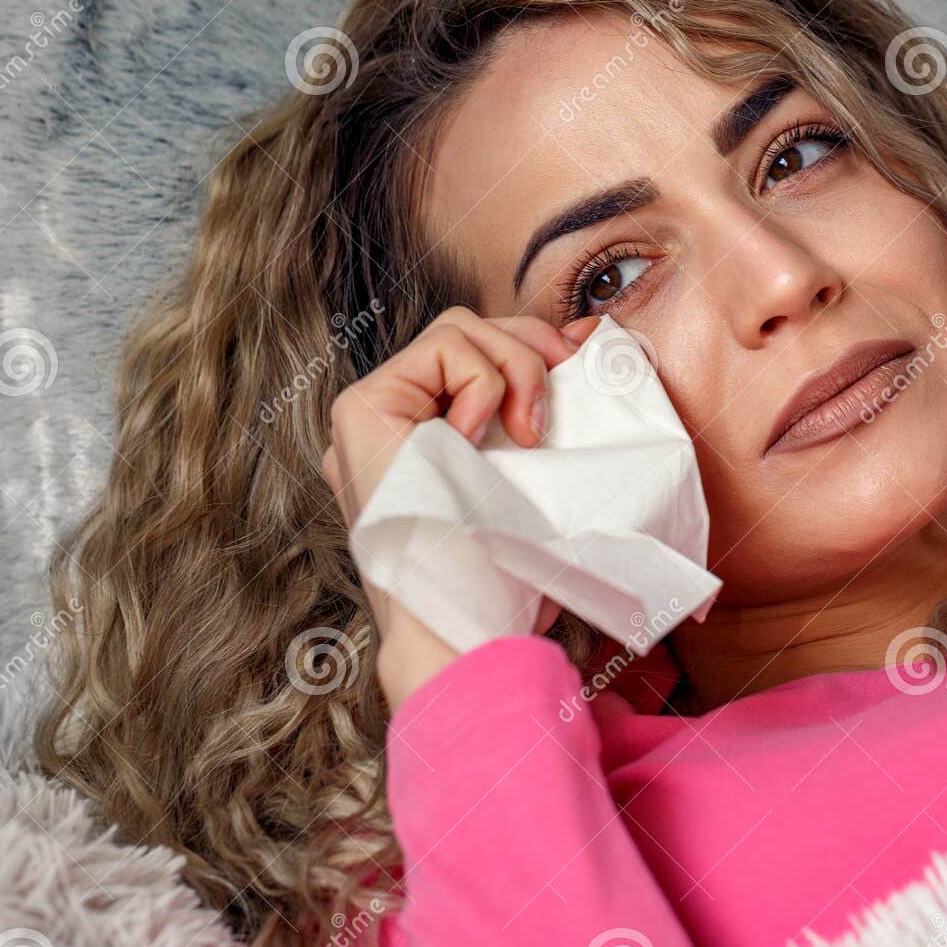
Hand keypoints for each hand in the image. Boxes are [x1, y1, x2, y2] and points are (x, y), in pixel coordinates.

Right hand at [321, 308, 597, 709]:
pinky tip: (473, 439)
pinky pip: (443, 346)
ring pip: (457, 329)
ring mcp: (370, 416)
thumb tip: (586, 336)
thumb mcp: (536, 477)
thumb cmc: (503, 572)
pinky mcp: (359, 408)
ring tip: (523, 435)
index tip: (578, 369)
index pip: (478, 359)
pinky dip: (482, 383)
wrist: (467, 616)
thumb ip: (542, 410)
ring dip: (512, 370)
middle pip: (468, 332)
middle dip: (529, 352)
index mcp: (426, 440)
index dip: (533, 350)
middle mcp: (392, 425)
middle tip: (552, 411)